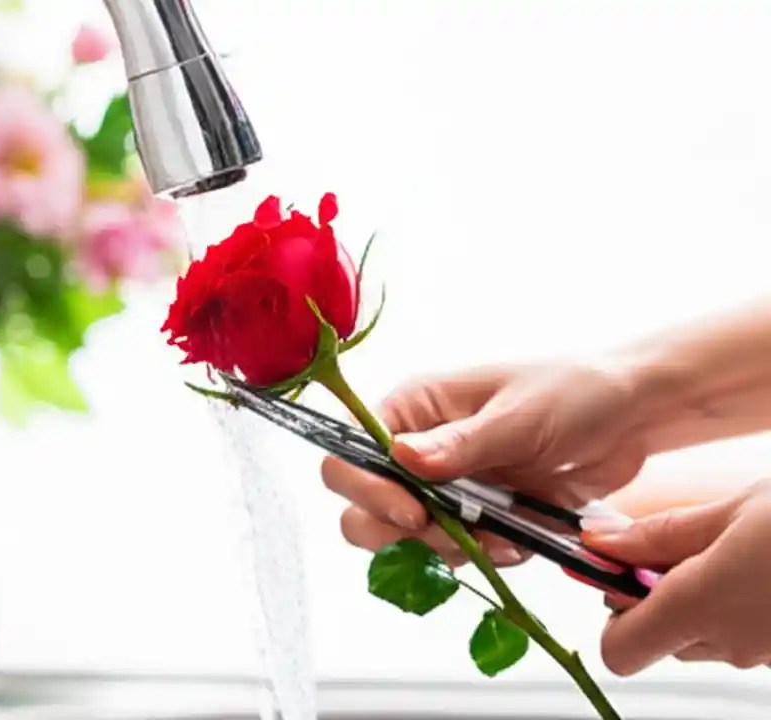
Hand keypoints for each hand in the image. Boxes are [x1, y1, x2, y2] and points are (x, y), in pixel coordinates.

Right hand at [322, 362, 649, 566]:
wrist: (630, 419)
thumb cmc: (575, 393)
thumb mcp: (519, 414)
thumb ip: (461, 442)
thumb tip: (400, 457)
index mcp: (411, 409)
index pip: (347, 452)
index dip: (364, 488)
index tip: (413, 512)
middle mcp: (414, 451)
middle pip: (361, 508)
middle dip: (400, 532)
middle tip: (455, 532)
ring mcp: (441, 489)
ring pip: (402, 542)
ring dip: (446, 549)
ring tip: (501, 535)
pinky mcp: (472, 520)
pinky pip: (453, 554)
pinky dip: (481, 557)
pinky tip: (517, 540)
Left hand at [588, 480, 770, 674]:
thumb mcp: (737, 509)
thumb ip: (663, 533)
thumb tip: (604, 542)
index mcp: (701, 609)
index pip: (619, 647)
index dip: (612, 607)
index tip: (619, 565)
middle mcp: (732, 645)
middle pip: (660, 637)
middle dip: (659, 593)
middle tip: (684, 545)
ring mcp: (766, 656)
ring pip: (706, 636)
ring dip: (703, 599)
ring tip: (734, 549)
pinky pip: (745, 634)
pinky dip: (741, 606)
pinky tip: (761, 568)